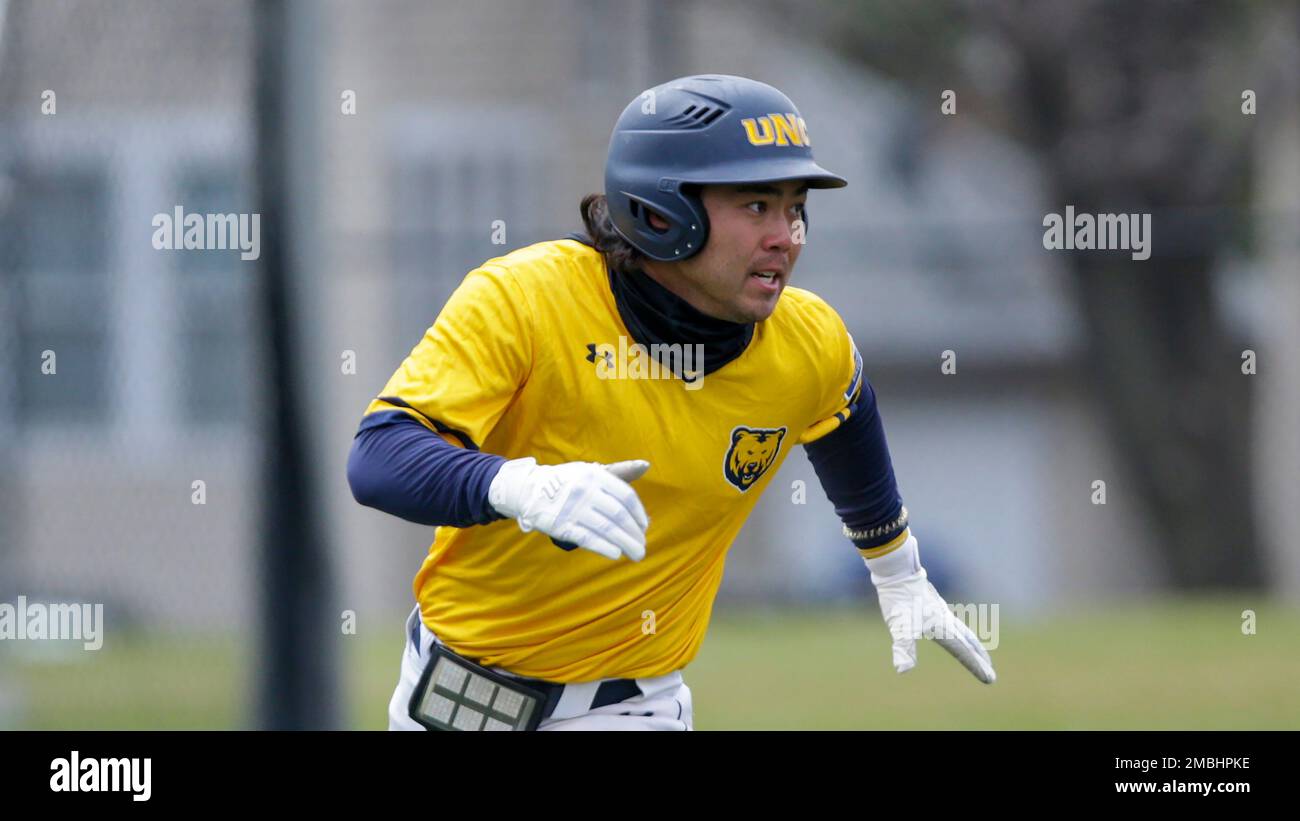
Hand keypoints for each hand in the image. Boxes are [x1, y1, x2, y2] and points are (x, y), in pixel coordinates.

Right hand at [488, 457, 650, 560]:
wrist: (528, 488)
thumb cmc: (568, 481)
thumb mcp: (591, 471)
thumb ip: (619, 471)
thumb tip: (645, 465)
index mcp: (595, 474)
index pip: (626, 496)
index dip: (638, 514)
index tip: (644, 527)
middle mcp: (585, 490)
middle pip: (618, 515)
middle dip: (634, 534)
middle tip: (642, 547)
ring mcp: (572, 508)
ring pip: (606, 529)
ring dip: (625, 544)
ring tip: (636, 554)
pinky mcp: (561, 525)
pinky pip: (588, 538)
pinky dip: (605, 547)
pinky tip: (616, 553)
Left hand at [864, 532, 995, 683]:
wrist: (897, 570)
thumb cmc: (898, 599)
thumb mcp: (899, 626)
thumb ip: (904, 648)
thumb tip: (902, 670)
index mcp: (942, 627)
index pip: (962, 652)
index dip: (976, 666)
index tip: (990, 679)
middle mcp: (946, 619)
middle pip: (968, 642)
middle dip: (980, 659)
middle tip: (991, 674)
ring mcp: (940, 611)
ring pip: (963, 631)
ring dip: (973, 645)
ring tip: (980, 654)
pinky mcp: (933, 604)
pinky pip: (953, 622)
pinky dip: (961, 632)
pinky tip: (953, 630)